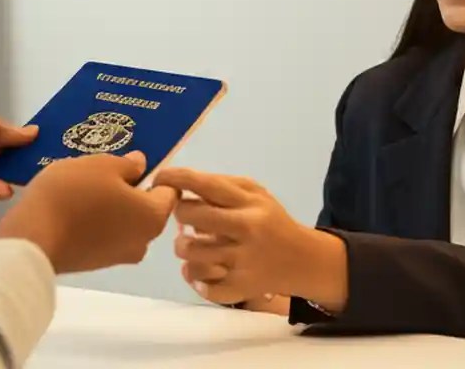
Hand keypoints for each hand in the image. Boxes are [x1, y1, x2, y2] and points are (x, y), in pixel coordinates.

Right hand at [0, 151, 176, 273]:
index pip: (169, 191)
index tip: (132, 163)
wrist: (33, 238)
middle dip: (130, 190)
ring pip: (125, 222)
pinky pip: (106, 235)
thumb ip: (127, 164)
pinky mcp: (96, 263)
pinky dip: (97, 222)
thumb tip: (141, 165)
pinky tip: (75, 207)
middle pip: (146, 208)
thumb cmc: (72, 195)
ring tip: (85, 188)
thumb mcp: (100, 165)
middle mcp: (144, 241)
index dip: (156, 173)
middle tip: (104, 171)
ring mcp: (119, 257)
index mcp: (154, 216)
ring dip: (112, 206)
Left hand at [153, 168, 347, 310]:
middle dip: (179, 213)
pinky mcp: (243, 287)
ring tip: (189, 244)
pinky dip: (195, 279)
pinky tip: (199, 271)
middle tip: (183, 216)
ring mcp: (244, 260)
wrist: (304, 260)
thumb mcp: (255, 194)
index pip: (205, 184)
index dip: (176, 178)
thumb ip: (222, 186)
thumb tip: (181, 183)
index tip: (159, 178)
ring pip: (192, 252)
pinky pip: (205, 286)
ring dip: (182, 247)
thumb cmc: (271, 221)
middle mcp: (247, 229)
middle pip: (193, 216)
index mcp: (249, 202)